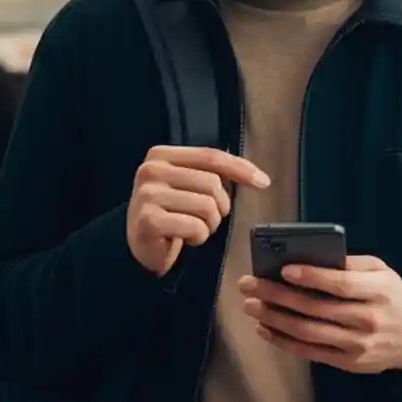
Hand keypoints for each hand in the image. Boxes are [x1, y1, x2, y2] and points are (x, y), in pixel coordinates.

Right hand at [127, 146, 269, 276]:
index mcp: (162, 155)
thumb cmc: (170, 213)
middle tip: (207, 218)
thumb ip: (212, 173)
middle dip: (219, 206)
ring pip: (206, 206)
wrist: (139, 245)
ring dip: (209, 224)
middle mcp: (151, 170)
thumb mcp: (188, 185)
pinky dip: (198, 236)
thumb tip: (257, 177)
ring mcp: (148, 195)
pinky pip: (195, 226)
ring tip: (194, 227)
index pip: (211, 156)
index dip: (240, 168)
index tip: (263, 182)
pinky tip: (185, 238)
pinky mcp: (148, 220)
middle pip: (211, 183)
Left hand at [239, 256, 401, 374]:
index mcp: (378, 291)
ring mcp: (357, 345)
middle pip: (316, 308)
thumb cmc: (393, 296)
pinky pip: (310, 352)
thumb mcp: (382, 271)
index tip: (283, 269)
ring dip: (275, 318)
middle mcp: (368, 319)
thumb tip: (310, 257)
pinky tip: (265, 328)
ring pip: (308, 332)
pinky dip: (284, 341)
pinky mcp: (349, 363)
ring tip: (250, 305)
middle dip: (278, 296)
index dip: (311, 277)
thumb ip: (351, 264)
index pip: (340, 284)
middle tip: (249, 284)